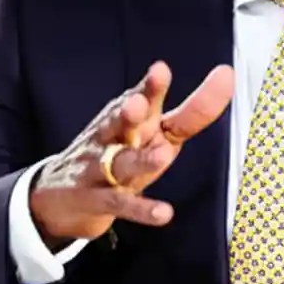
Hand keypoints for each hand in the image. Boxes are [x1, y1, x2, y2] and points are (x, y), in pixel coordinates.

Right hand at [28, 61, 233, 244]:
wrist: (56, 194)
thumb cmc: (117, 154)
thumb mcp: (151, 131)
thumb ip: (191, 111)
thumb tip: (227, 75)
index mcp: (132, 119)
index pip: (146, 99)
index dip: (153, 85)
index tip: (161, 69)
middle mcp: (116, 137)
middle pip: (124, 123)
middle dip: (131, 112)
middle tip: (138, 103)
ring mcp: (101, 169)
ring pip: (121, 164)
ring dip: (140, 160)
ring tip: (162, 156)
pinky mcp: (95, 200)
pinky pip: (119, 205)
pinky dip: (141, 210)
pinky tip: (163, 214)